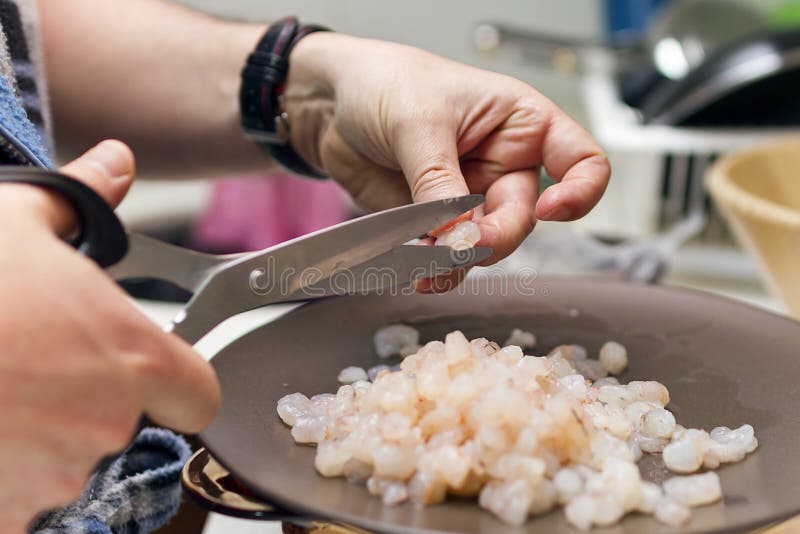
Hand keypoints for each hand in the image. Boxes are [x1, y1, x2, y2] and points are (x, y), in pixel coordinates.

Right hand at [0, 141, 219, 531]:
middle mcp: (106, 424)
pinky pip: (14, 497)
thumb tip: (115, 163)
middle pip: (122, 420)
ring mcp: (53, 476)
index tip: (152, 369)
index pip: (199, 392)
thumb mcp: (15, 221)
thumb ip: (82, 199)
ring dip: (36, 432)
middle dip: (87, 397)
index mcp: (132, 357)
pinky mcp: (2, 513)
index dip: (179, 380)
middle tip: (35, 361)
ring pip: (65, 458)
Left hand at [283, 33, 609, 267]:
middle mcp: (504, 164)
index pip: (582, 161)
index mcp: (521, 124)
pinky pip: (449, 255)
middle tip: (459, 245)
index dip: (580, 192)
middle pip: (523, 218)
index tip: (550, 210)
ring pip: (486, 245)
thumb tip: (454, 236)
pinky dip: (435, 268)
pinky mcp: (437, 222)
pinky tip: (416, 270)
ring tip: (426, 266)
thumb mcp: (418, 122)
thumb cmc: (385, 83)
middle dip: (494, 237)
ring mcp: (471, 196)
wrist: (331, 105)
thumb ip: (439, 183)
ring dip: (461, 261)